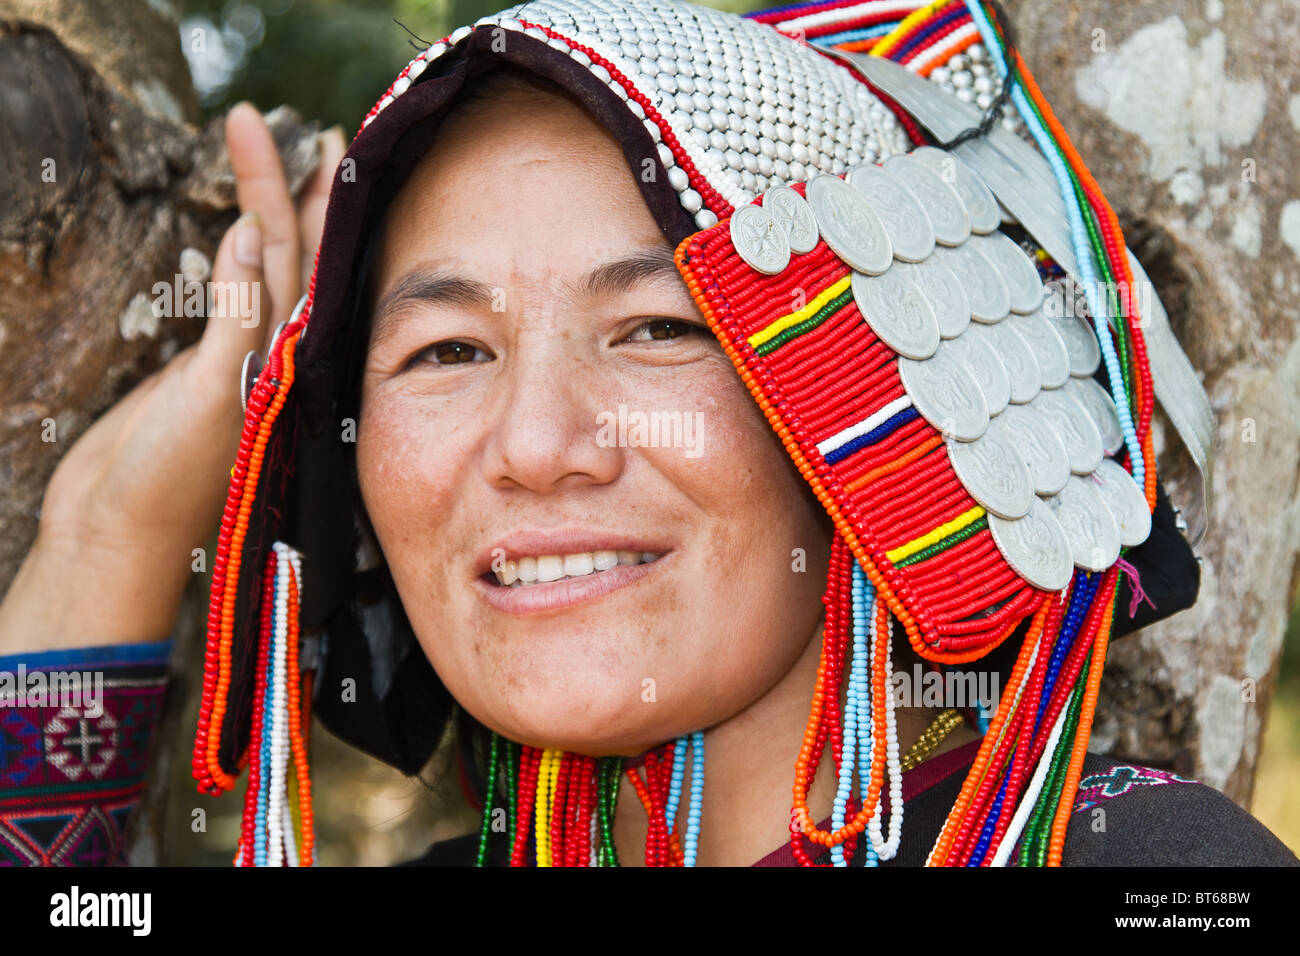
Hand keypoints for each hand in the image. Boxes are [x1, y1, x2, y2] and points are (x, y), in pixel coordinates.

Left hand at [0, 104, 345, 652]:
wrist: (125, 531)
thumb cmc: (152, 465)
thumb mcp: (190, 379)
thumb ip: (225, 322)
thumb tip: (244, 243)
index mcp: (267, 359)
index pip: (294, 272)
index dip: (305, 214)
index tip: (316, 161)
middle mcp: (273, 366)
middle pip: (297, 264)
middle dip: (303, 195)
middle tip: (320, 136)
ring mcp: (255, 380)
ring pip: (278, 277)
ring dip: (272, 206)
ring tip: (271, 142)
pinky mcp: (224, 396)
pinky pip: (242, 322)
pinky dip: (247, 275)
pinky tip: (247, 225)